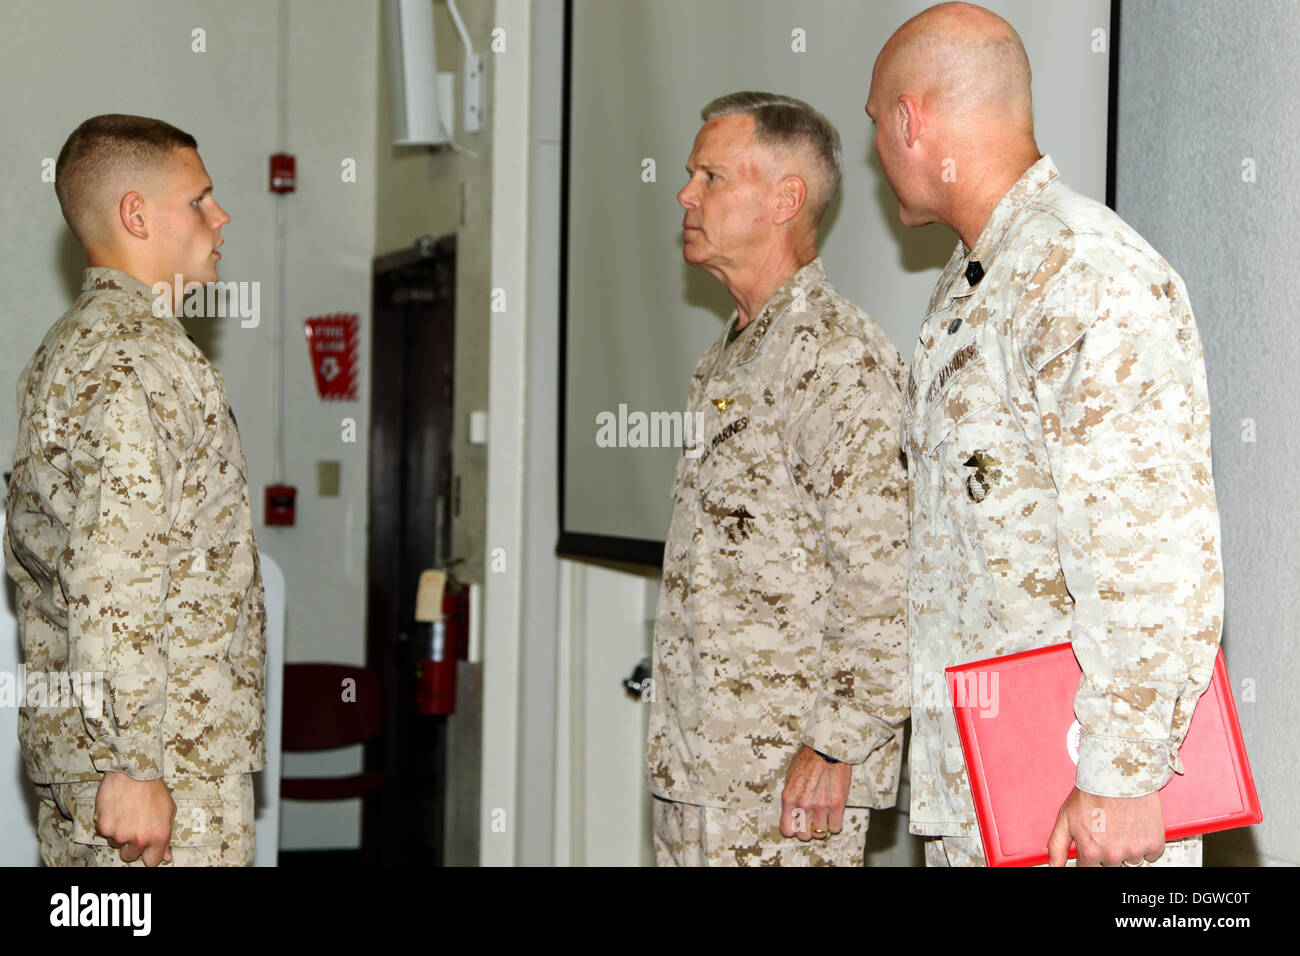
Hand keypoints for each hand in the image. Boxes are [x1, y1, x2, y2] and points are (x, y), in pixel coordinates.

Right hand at [94, 772, 175, 866]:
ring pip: (116, 844)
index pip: (152, 862)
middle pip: (130, 856)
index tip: (147, 850)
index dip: (149, 855)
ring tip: (126, 814)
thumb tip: (166, 857)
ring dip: (119, 833)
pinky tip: (116, 810)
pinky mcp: (104, 827)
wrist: (135, 772)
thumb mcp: (168, 812)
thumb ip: (166, 836)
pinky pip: (104, 833)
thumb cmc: (153, 788)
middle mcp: (139, 838)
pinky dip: (108, 824)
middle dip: (131, 845)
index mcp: (158, 836)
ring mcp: (120, 834)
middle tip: (134, 826)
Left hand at [779, 744, 852, 840]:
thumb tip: (791, 814)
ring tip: (823, 814)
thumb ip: (791, 798)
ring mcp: (821, 806)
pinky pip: (835, 827)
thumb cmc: (807, 760)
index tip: (797, 825)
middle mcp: (803, 805)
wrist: (827, 749)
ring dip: (822, 825)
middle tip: (811, 820)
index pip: (787, 830)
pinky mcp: (837, 805)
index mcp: (789, 798)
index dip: (792, 829)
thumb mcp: (790, 778)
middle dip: (807, 829)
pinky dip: (834, 822)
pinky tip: (833, 813)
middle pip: (804, 835)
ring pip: (820, 832)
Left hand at [1047, 787, 1163, 866]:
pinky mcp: (1154, 844)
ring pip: (1131, 860)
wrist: (1119, 774)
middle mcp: (1113, 855)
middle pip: (1111, 865)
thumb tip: (1052, 867)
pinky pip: (1151, 855)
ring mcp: (1134, 851)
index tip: (1093, 845)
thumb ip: (1057, 847)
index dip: (1090, 855)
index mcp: (1090, 851)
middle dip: (1108, 850)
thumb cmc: (1092, 792)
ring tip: (1121, 824)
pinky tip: (1136, 826)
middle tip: (1108, 828)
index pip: (1088, 869)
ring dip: (1127, 847)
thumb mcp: (1065, 818)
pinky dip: (1145, 844)